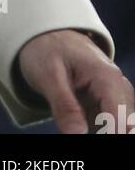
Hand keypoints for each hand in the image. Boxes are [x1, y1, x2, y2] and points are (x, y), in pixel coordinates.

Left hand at [16, 29, 133, 132]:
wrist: (45, 35)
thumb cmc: (47, 49)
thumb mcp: (48, 76)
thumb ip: (64, 106)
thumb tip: (78, 134)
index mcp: (107, 77)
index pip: (120, 119)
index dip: (110, 134)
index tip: (86, 132)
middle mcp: (117, 87)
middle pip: (125, 125)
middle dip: (106, 132)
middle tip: (76, 128)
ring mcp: (113, 96)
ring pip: (118, 126)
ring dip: (101, 130)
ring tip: (72, 117)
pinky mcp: (105, 103)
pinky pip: (107, 124)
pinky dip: (97, 128)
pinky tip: (76, 121)